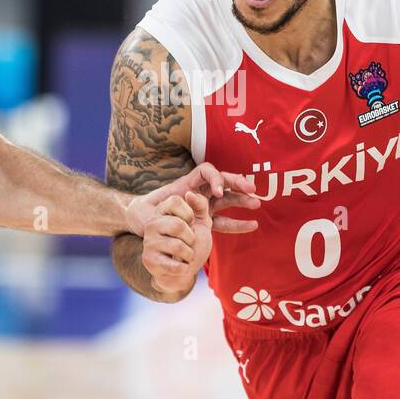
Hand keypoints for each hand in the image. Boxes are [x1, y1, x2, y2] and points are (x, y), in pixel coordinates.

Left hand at [124, 161, 259, 237]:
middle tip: (251, 188)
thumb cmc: (145, 212)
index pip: (206, 171)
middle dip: (237, 183)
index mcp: (187, 183)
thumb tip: (170, 205)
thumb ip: (160, 206)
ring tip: (256, 203)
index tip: (217, 192)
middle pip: (222, 181)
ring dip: (242, 200)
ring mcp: (204, 205)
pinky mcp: (206, 221)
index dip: (215, 179)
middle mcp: (198, 191)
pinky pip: (225, 221)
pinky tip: (253, 225)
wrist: (143, 226)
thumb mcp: (150, 206)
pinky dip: (238, 223)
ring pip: (227, 199)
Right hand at [140, 191, 212, 300]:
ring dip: (189, 255)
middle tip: (188, 243)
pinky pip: (175, 265)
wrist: (183, 272)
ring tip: (184, 256)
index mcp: (162, 211)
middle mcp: (151, 224)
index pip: (175, 201)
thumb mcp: (202, 222)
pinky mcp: (149, 261)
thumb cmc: (192, 244)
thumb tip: (189, 194)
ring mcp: (148, 243)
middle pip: (178, 225)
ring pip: (178, 246)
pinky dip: (184, 268)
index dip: (189, 214)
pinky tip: (180, 267)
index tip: (190, 224)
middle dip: (191, 238)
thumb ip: (201, 206)